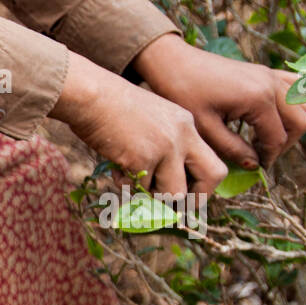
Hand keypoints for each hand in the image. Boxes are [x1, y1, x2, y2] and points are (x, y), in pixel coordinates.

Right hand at [50, 51, 227, 196]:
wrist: (91, 95)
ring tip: (134, 180)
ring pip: (174, 193)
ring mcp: (165, 147)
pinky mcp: (143, 158)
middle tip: (177, 209)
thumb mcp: (151, 122)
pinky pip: (139, 189)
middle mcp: (183, 135)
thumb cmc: (111, 108)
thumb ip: (163, 147)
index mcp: (187, 125)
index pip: (213, 162)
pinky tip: (115, 169)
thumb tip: (162, 184)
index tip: (185, 195)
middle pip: (214, 175)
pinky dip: (125, 186)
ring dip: (154, 196)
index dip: (202, 185)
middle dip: (197, 199)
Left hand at [132, 33, 305, 169]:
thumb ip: (233, 149)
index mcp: (259, 99)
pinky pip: (293, 88)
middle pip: (300, 122)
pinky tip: (266, 118)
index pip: (277, 138)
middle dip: (284, 144)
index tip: (255, 169)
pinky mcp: (264, 71)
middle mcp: (271, 84)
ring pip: (303, 105)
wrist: (173, 63)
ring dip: (289, 125)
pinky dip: (289, 106)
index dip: (268, 158)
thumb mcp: (205, 128)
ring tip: (260, 138)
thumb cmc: (183, 94)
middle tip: (261, 156)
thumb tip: (255, 164)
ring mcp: (270, 75)